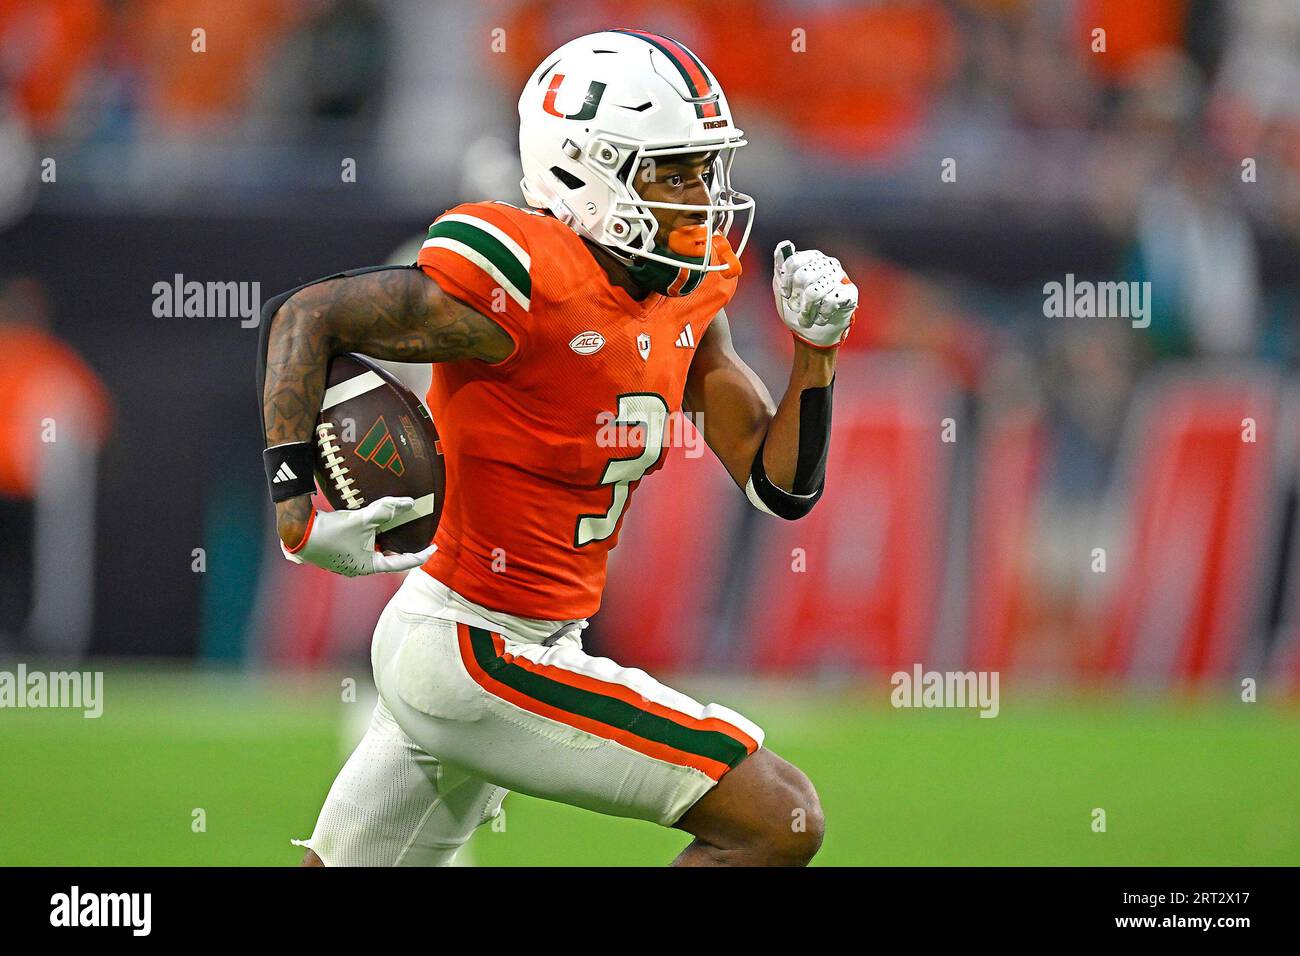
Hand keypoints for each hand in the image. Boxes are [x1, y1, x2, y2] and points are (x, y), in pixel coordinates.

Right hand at [280, 497, 434, 576]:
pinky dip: (373, 538)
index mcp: (368, 567)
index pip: (402, 564)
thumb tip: (408, 503)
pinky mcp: (339, 553)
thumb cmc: (329, 532)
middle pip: (389, 558)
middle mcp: (358, 568)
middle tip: (416, 535)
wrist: (296, 533)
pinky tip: (373, 525)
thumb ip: (385, 511)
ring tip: (398, 528)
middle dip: (402, 546)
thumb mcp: (361, 520)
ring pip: (375, 552)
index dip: (420, 556)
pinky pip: (363, 546)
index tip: (434, 549)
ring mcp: (348, 562)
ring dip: (386, 541)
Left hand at [772, 241, 857, 349]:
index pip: (793, 262)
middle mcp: (828, 263)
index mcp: (811, 258)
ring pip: (814, 293)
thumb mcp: (782, 287)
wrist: (813, 333)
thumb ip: (780, 266)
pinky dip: (821, 316)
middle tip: (796, 308)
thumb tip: (784, 244)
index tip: (785, 294)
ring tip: (806, 319)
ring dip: (806, 312)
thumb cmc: (798, 307)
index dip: (786, 282)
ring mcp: (840, 277)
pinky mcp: (850, 292)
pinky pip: (830, 302)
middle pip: (803, 277)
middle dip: (795, 299)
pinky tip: (821, 318)